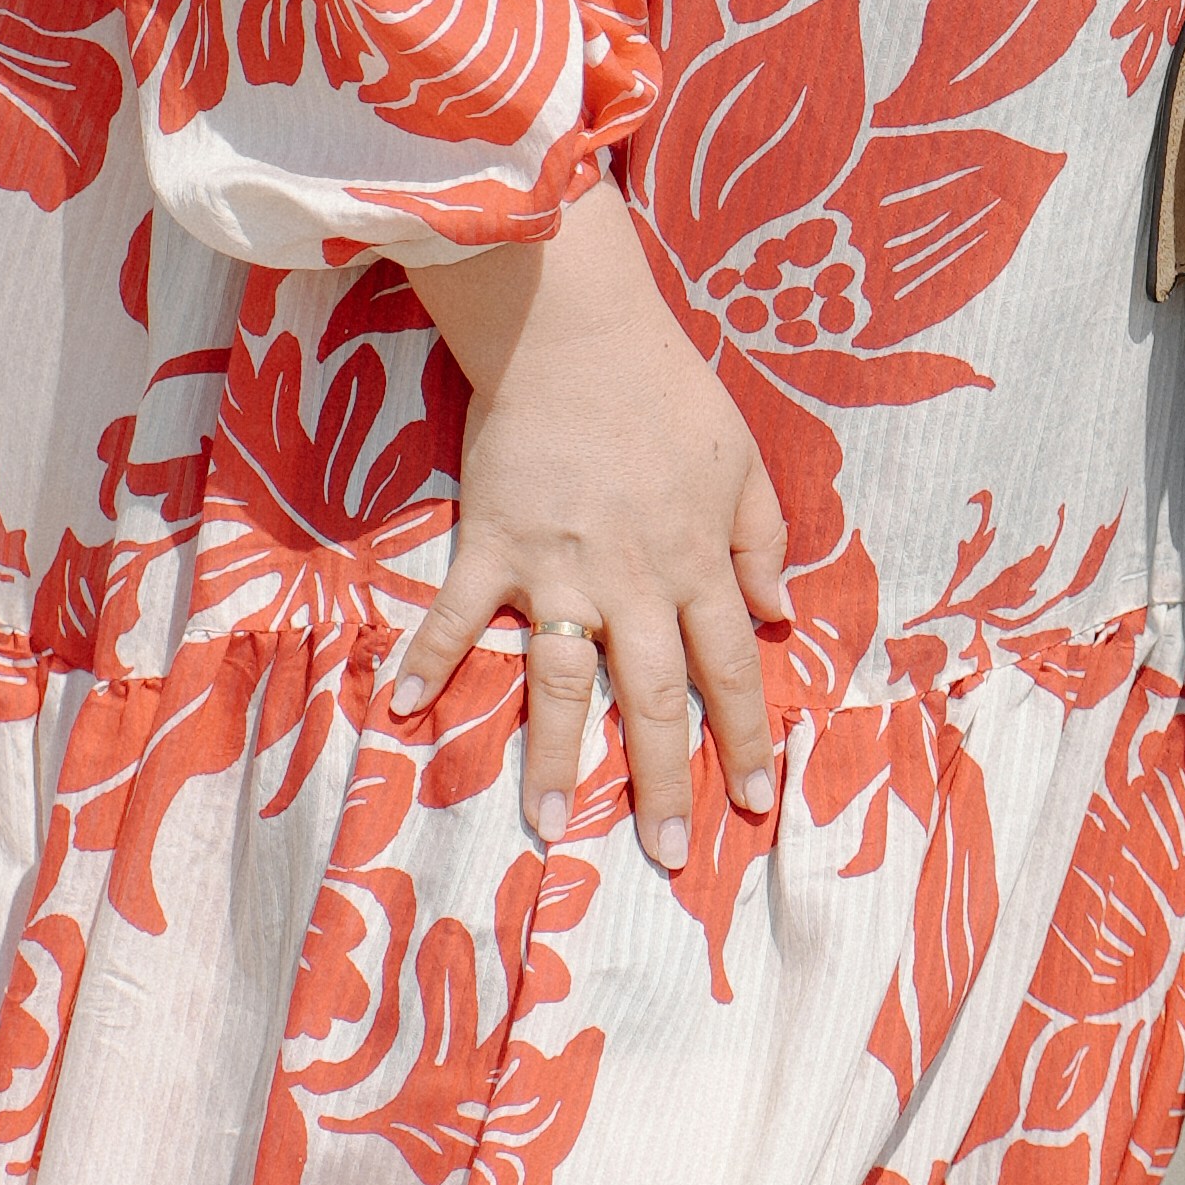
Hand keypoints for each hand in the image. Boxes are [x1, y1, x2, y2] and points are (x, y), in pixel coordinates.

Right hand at [392, 192, 793, 863]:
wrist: (578, 328)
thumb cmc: (667, 393)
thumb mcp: (742, 462)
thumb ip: (762, 542)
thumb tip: (781, 617)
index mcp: (695, 562)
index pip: (731, 669)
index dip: (747, 739)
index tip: (756, 804)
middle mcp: (632, 578)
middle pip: (657, 696)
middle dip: (664, 780)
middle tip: (667, 855)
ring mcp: (557, 565)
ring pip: (564, 679)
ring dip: (558, 757)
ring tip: (552, 830)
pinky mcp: (494, 541)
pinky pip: (459, 611)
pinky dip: (430, 657)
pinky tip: (404, 711)